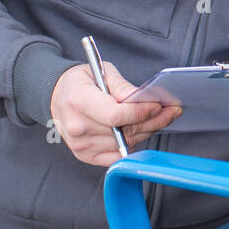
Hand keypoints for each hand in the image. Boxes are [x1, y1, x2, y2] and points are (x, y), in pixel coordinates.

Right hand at [51, 62, 182, 166]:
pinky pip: (118, 156)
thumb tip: (146, 99)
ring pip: (126, 144)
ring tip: (159, 118)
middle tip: (171, 111)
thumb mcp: (102, 72)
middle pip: (125, 131)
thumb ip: (123, 87)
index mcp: (79, 102)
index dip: (141, 112)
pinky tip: (142, 131)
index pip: (116, 115)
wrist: (57, 96)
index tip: (158, 105)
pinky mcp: (85, 156)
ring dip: (146, 131)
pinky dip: (133, 145)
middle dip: (153, 120)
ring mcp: (80, 145)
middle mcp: (77, 127)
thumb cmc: (80, 83)